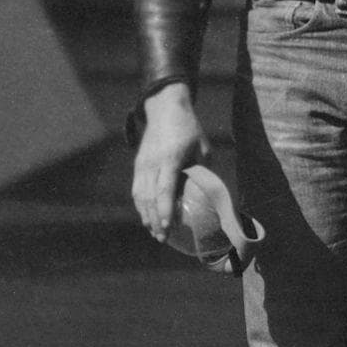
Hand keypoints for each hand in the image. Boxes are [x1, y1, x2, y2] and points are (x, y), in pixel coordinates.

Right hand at [130, 85, 205, 244]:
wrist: (164, 109)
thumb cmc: (189, 128)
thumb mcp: (203, 147)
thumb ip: (203, 169)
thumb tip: (209, 192)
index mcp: (169, 158)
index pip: (164, 189)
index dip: (165, 209)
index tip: (168, 225)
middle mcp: (152, 163)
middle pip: (148, 197)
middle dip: (154, 219)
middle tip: (162, 238)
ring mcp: (142, 164)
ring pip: (139, 195)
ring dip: (146, 215)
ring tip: (154, 232)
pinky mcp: (138, 165)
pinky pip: (136, 189)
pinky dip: (140, 205)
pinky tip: (147, 216)